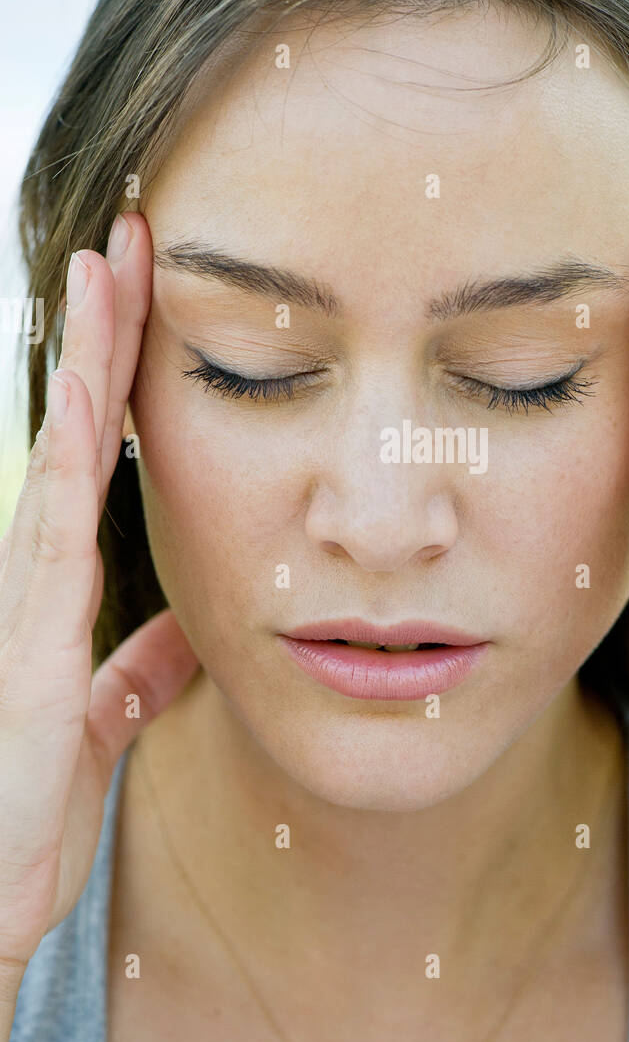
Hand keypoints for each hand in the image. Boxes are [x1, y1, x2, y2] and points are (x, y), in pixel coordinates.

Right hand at [0, 212, 198, 974]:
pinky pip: (54, 520)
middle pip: (78, 424)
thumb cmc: (35, 804)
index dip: (124, 374)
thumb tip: (188, 635)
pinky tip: (86, 386)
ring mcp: (27, 591)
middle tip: (131, 236)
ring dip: (87, 357)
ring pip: (61, 447)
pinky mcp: (33, 630)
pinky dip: (68, 449)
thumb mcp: (112, 718)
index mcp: (64, 583)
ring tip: (106, 266)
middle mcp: (39, 568)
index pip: (99, 453)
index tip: (151, 296)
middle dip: (106, 331)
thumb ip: (145, 667)